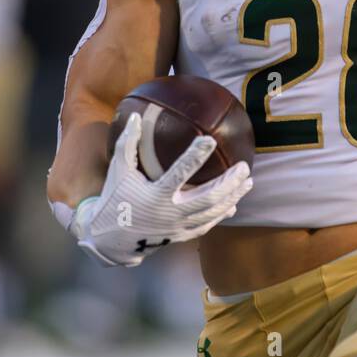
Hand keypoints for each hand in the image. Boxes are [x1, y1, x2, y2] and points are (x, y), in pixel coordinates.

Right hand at [60, 113, 252, 266]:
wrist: (110, 240)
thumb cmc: (115, 199)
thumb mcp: (119, 171)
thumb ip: (127, 144)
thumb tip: (134, 116)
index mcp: (154, 195)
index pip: (179, 173)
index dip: (195, 156)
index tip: (209, 140)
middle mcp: (169, 213)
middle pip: (208, 198)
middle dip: (229, 183)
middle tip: (244, 167)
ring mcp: (177, 227)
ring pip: (213, 213)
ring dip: (232, 197)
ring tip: (247, 182)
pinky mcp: (180, 236)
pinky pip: (207, 225)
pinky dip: (222, 214)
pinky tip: (234, 203)